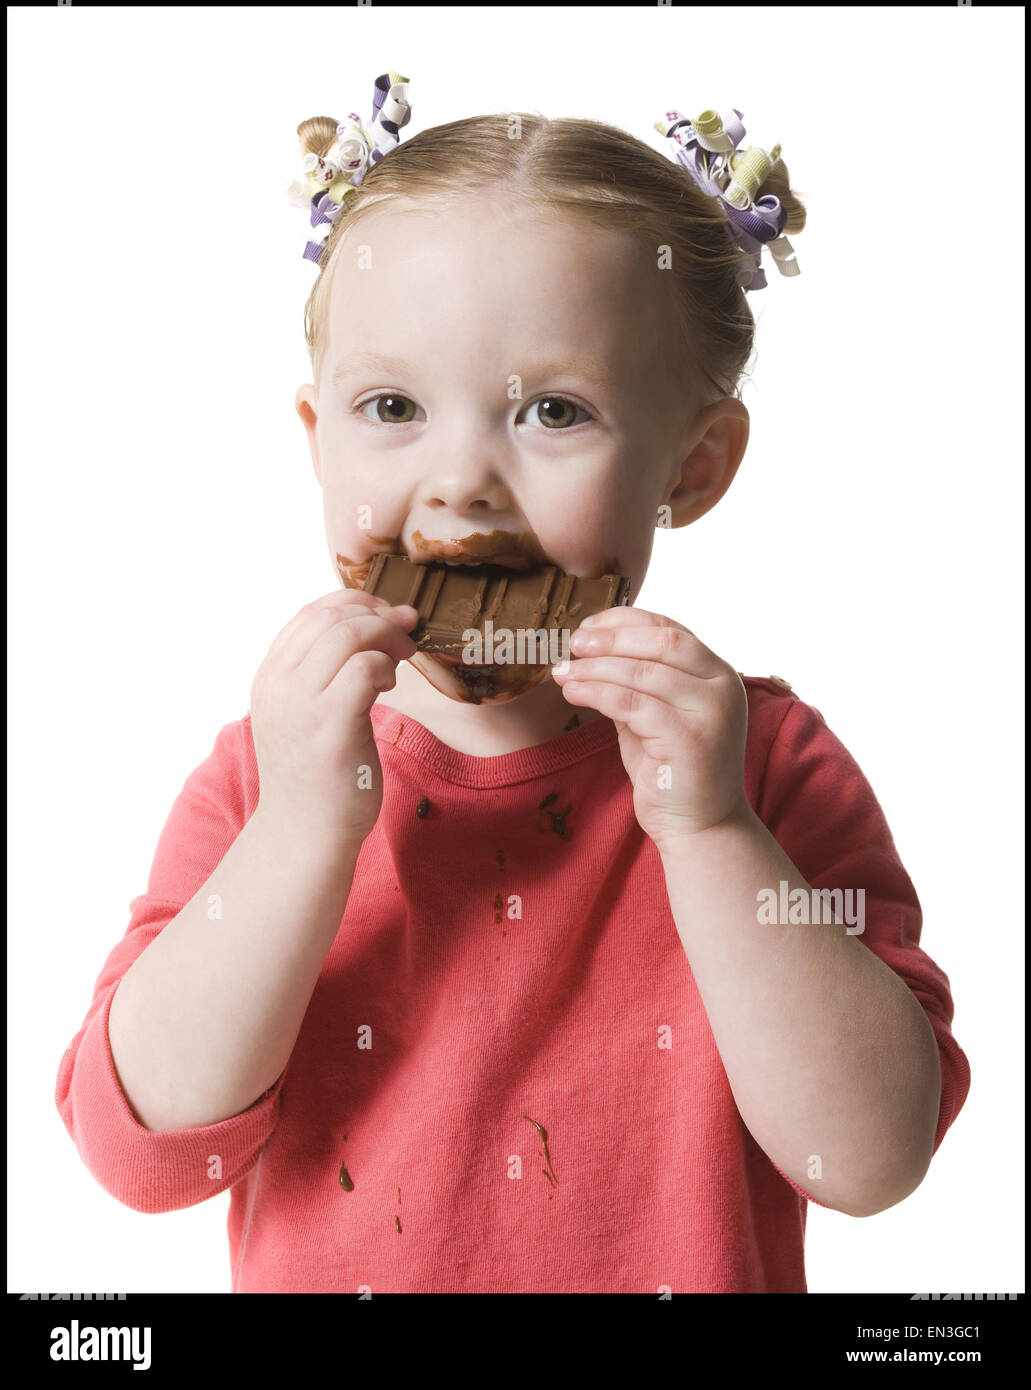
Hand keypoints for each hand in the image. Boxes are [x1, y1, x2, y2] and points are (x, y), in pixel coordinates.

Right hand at [249, 588, 418, 848]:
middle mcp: (278, 684)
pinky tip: (391, 686)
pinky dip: (385, 666)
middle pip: (331, 616)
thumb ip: (321, 675)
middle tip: (407, 631)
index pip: (310, 613)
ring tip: (404, 657)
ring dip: (387, 636)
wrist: (304, 835)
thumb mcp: (304, 714)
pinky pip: (362, 670)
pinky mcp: (329, 727)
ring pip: (347, 635)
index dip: (355, 603)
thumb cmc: (316, 776)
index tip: (385, 616)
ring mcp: (300, 705)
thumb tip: (369, 632)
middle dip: (378, 615)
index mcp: (269, 676)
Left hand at [552, 606, 749, 847]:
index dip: (625, 621)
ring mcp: (710, 712)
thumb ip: (637, 683)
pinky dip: (597, 693)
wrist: (702, 828)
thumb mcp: (656, 715)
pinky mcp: (689, 738)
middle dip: (610, 638)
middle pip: (661, 642)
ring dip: (595, 668)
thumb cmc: (674, 771)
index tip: (588, 626)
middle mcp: (722, 686)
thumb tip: (590, 651)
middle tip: (573, 643)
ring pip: (641, 672)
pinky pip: (632, 703)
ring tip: (562, 671)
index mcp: (718, 673)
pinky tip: (573, 692)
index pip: (670, 629)